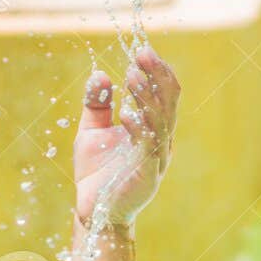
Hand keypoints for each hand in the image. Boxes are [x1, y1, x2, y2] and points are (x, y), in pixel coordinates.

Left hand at [72, 45, 179, 227]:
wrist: (94, 211)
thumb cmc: (96, 173)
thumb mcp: (92, 132)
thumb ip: (97, 105)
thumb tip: (99, 74)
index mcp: (152, 128)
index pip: (163, 93)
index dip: (156, 70)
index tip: (141, 50)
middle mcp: (160, 140)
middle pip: (168, 101)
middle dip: (156, 76)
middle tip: (142, 55)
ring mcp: (156, 157)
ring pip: (161, 120)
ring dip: (147, 96)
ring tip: (132, 76)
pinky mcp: (147, 174)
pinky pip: (148, 147)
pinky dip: (139, 128)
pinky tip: (127, 112)